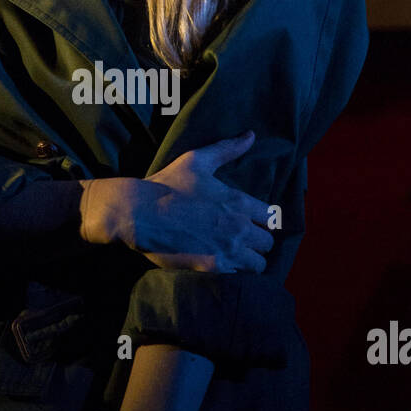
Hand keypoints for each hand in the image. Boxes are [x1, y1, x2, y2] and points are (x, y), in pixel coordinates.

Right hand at [79, 132, 273, 271]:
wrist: (138, 213)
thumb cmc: (167, 184)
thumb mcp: (198, 161)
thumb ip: (227, 149)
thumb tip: (251, 135)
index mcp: (238, 201)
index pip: (271, 217)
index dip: (263, 219)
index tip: (252, 220)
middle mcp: (238, 226)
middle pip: (268, 242)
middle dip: (258, 240)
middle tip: (244, 238)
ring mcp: (227, 249)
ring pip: (258, 264)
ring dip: (250, 259)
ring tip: (237, 254)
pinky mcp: (213, 267)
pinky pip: (238, 275)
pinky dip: (233, 270)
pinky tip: (221, 261)